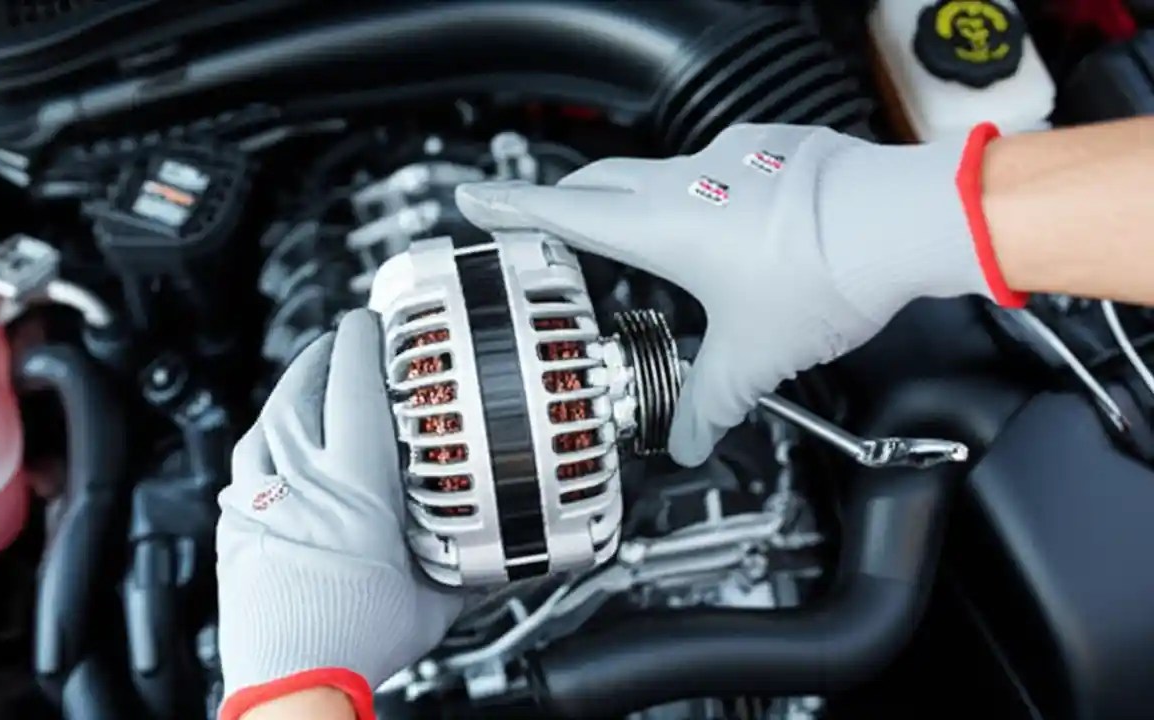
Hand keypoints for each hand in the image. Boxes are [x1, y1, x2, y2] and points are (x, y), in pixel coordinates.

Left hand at [216, 309, 462, 718]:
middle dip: (321, 354)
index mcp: (356, 485)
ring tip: (310, 386)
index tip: (371, 321)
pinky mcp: (235, 521)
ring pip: (266, 420)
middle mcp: (300, 480)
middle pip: (300, 387)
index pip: (353, 382)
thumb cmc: (354, 643)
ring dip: (289, 392)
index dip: (361, 339)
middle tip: (341, 342)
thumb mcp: (430, 602)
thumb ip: (474, 573)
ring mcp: (259, 497)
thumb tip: (514, 562)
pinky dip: (264, 441)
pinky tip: (279, 449)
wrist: (290, 680)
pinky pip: (244, 461)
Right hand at [457, 124, 995, 466]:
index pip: (563, 214)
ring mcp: (728, 158)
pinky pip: (721, 167)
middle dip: (566, 201)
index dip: (509, 210)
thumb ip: (713, 403)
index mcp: (663, 229)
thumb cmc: (822, 277)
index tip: (471, 199)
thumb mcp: (754, 357)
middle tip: (548, 220)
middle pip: (600, 182)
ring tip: (656, 242)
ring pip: (662, 173)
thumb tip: (691, 442)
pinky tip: (736, 224)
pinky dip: (711, 193)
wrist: (897, 222)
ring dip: (646, 202)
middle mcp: (687, 183)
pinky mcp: (769, 149)